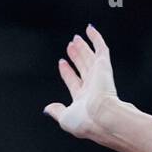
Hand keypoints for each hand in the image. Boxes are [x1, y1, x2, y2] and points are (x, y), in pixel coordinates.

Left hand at [43, 24, 120, 140]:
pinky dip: (96, 38)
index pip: (74, 81)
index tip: (62, 63)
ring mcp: (98, 76)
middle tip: (70, 47)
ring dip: (83, 47)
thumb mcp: (64, 118)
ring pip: (89, 57)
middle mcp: (92, 87)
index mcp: (83, 99)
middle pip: (82, 67)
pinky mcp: (104, 66)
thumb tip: (47, 109)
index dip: (67, 72)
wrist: (102, 118)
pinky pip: (101, 48)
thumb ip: (56, 111)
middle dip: (76, 57)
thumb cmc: (86, 121)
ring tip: (76, 39)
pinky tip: (90, 30)